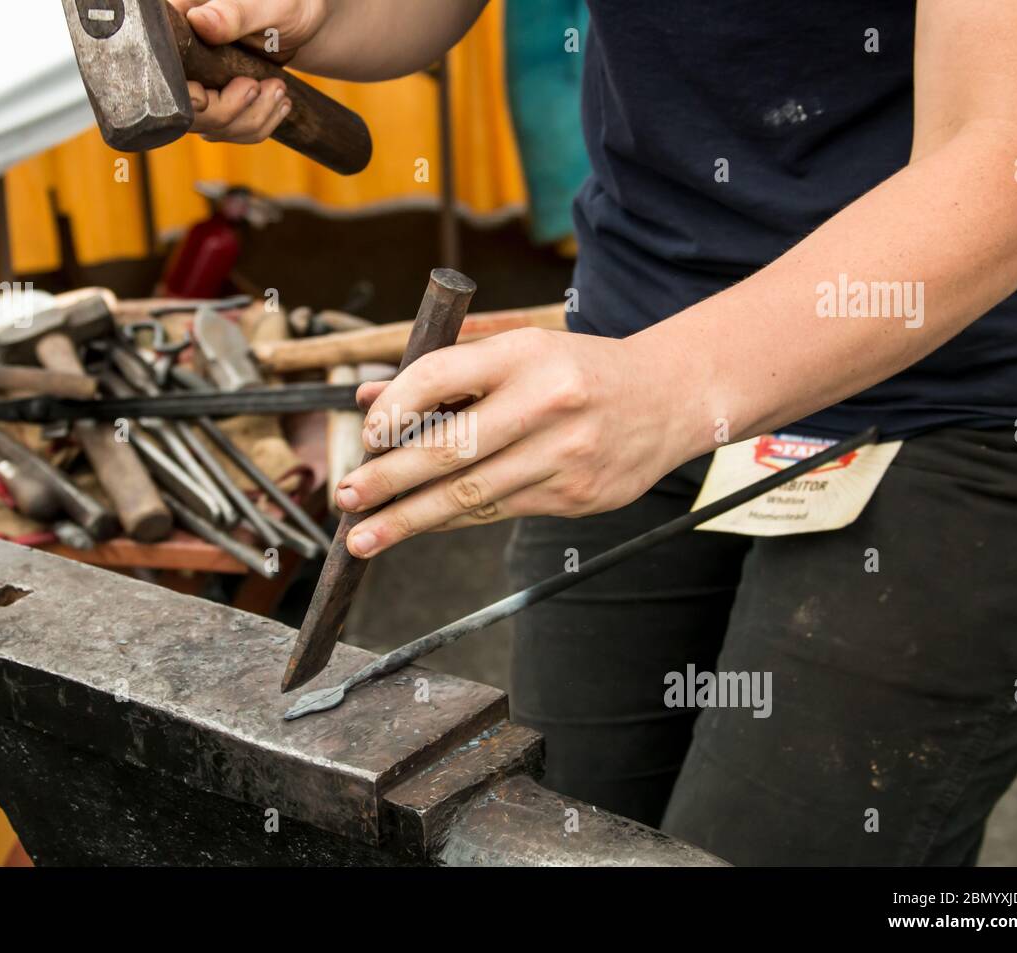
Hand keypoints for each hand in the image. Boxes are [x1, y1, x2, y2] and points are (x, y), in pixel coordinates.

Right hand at [169, 0, 330, 142]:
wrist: (301, 20)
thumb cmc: (283, 2)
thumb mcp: (264, 5)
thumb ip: (232, 14)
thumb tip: (200, 22)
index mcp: (179, 25)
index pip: (161, 71)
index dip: (181, 95)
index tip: (206, 96)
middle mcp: (180, 59)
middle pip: (186, 112)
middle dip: (229, 111)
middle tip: (262, 86)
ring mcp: (197, 85)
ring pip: (211, 128)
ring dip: (252, 119)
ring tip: (279, 91)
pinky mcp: (216, 103)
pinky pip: (230, 131)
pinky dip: (258, 125)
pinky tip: (278, 104)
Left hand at [335, 327, 691, 557]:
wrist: (670, 397)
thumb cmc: (578, 370)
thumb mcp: (518, 352)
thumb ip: (446, 374)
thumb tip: (372, 401)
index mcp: (525, 354)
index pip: (439, 377)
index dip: (393, 410)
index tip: (366, 436)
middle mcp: (546, 402)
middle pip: (449, 449)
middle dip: (387, 479)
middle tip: (347, 498)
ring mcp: (564, 454)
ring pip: (470, 494)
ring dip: (409, 518)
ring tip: (366, 536)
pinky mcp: (576, 495)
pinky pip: (497, 511)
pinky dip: (452, 520)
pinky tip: (422, 526)